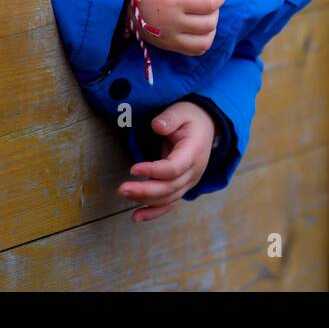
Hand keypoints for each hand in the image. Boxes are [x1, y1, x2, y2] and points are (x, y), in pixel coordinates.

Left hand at [120, 101, 215, 221]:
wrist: (206, 127)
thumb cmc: (190, 118)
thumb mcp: (181, 111)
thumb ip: (170, 118)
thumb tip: (157, 126)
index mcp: (194, 152)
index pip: (174, 168)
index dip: (153, 171)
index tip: (133, 169)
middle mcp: (194, 171)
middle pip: (169, 188)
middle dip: (144, 191)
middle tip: (122, 188)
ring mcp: (189, 182)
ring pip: (167, 198)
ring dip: (145, 200)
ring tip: (124, 193)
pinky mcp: (182, 187)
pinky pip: (169, 204)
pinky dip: (153, 212)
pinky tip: (136, 217)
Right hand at [126, 0, 227, 55]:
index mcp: (172, 1)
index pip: (210, 3)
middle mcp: (171, 23)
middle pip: (210, 21)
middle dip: (215, 6)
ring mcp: (168, 37)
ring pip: (206, 39)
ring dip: (211, 24)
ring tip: (203, 12)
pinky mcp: (166, 45)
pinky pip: (195, 50)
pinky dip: (203, 39)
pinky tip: (198, 26)